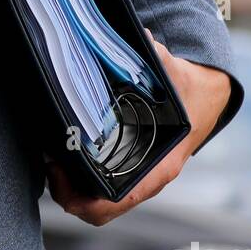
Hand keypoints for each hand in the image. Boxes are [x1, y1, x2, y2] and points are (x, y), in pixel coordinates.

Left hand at [43, 28, 231, 225]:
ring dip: (68, 184)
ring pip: (95, 200)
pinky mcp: (126, 168)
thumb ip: (161, 60)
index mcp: (159, 166)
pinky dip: (76, 176)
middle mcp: (146, 178)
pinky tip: (61, 149)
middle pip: (99, 207)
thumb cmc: (188, 93)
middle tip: (48, 158)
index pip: (119, 200)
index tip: (59, 171)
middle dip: (67, 190)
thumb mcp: (177, 75)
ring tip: (49, 154)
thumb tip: (145, 42)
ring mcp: (135, 176)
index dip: (86, 198)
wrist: (202, 98)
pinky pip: (97, 185)